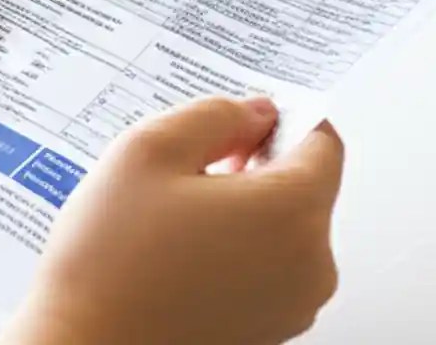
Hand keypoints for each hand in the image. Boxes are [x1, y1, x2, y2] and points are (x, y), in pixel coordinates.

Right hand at [0, 98, 343, 344]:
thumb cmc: (112, 262)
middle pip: (303, 186)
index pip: (323, 142)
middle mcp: (310, 265)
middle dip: (254, 167)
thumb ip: (215, 114)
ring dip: (242, 210)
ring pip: (283, 228)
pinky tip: (179, 252)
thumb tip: (254, 113)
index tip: (239, 121)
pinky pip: (268, 268)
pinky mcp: (270, 330)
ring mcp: (293, 305)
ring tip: (174, 218)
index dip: (280, 119)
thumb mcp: (150, 149)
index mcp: (292, 211)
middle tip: (186, 172)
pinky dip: (235, 250)